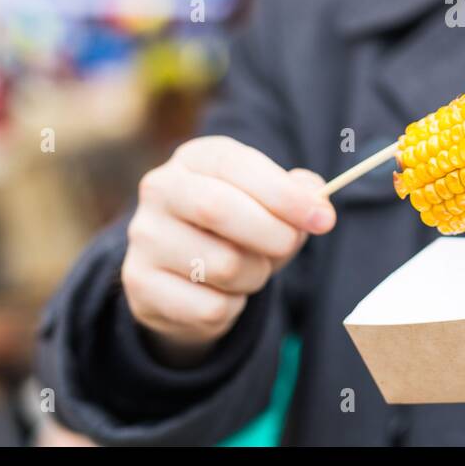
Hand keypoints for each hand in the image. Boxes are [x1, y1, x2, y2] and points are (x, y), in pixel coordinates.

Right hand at [121, 136, 335, 364]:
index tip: (323, 218)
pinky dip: (233, 307)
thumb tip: (316, 198)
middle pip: (220, 209)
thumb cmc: (237, 230)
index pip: (237, 164)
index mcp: (195, 158)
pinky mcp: (140, 287)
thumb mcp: (268, 203)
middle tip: (289, 246)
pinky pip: (211, 307)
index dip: (284, 193)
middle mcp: (160, 190)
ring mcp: (144, 239)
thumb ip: (296, 194)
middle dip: (272, 234)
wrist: (183, 279)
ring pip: (223, 264)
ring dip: (255, 275)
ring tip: (249, 269)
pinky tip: (222, 294)